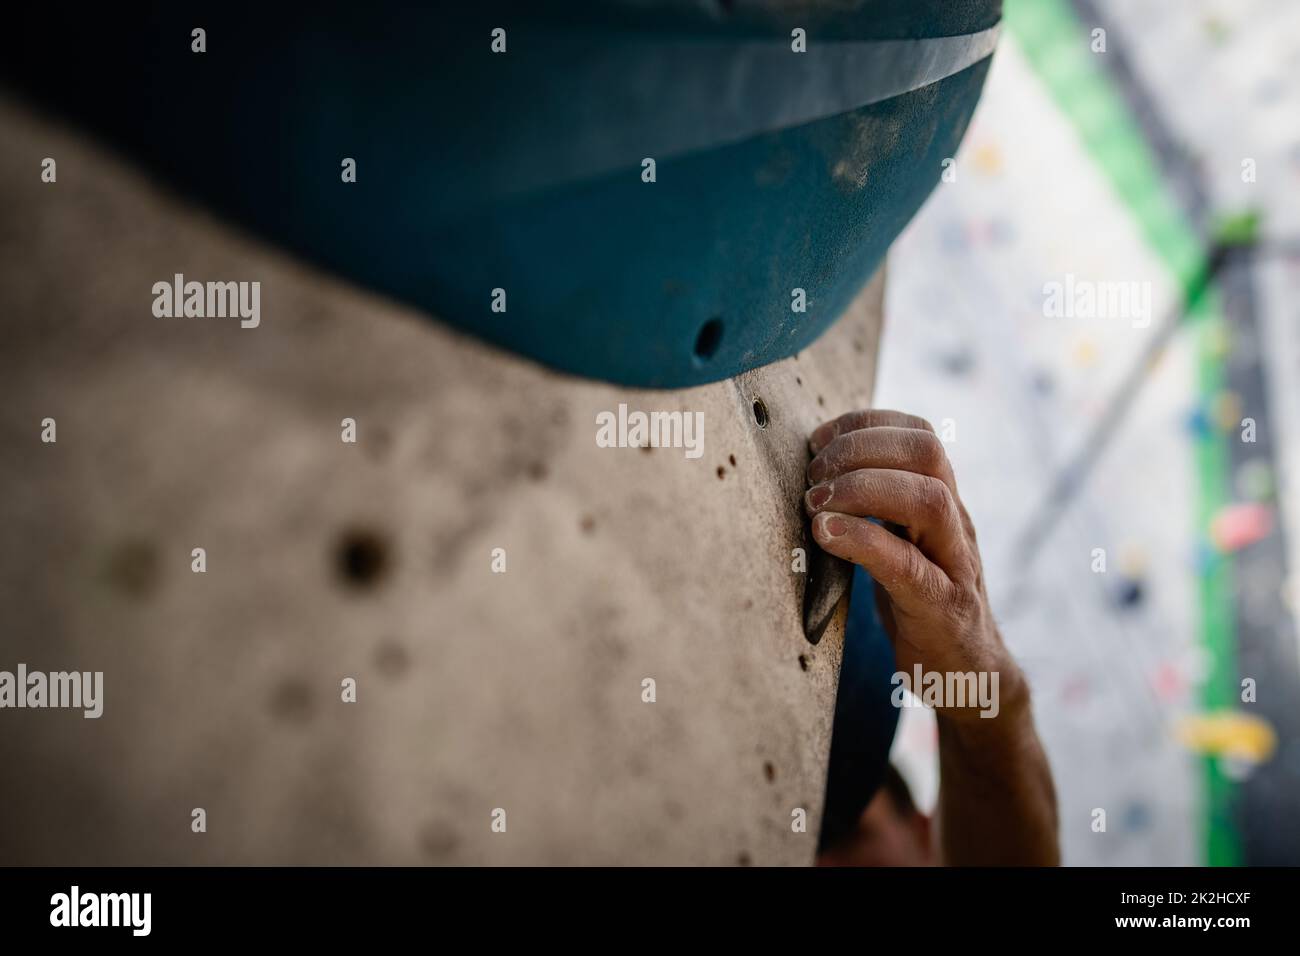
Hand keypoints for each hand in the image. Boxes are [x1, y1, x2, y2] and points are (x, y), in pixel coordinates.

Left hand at [804, 409, 1023, 720]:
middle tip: (813, 476)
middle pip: (927, 451)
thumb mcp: (902, 543)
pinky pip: (908, 565)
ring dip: (860, 489)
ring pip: (928, 499)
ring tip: (816, 505)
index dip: (865, 424)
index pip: (919, 433)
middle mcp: (955, 523)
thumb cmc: (920, 603)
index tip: (818, 441)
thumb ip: (875, 509)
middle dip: (860, 449)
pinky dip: (862, 541)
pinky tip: (825, 535)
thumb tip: (813, 474)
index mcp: (944, 502)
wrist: (970, 674)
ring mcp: (954, 564)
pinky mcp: (942, 609)